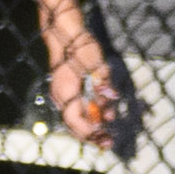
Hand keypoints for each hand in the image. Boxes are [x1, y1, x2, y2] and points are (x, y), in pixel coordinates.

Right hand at [47, 25, 119, 142]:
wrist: (65, 31)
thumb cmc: (81, 45)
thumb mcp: (97, 63)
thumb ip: (105, 83)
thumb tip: (113, 97)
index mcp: (66, 92)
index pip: (75, 122)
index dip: (90, 132)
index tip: (104, 136)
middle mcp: (60, 97)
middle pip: (75, 125)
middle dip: (92, 135)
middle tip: (108, 142)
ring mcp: (61, 94)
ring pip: (76, 118)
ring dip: (93, 121)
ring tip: (110, 118)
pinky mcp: (65, 90)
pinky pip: (75, 108)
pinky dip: (89, 113)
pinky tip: (102, 111)